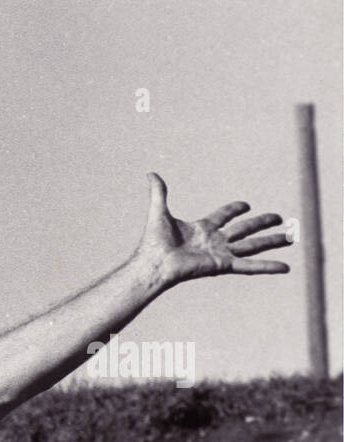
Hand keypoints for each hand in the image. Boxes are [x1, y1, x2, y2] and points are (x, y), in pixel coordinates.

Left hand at [133, 172, 291, 289]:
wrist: (153, 264)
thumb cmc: (153, 243)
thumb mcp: (159, 212)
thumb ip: (159, 193)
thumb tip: (151, 174)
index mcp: (202, 229)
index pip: (223, 216)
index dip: (234, 210)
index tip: (246, 205)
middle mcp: (214, 241)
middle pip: (245, 230)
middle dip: (262, 223)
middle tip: (279, 218)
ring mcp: (220, 254)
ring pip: (253, 245)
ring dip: (272, 241)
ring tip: (291, 238)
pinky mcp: (223, 265)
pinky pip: (250, 266)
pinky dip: (268, 267)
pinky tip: (285, 268)